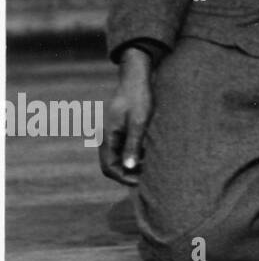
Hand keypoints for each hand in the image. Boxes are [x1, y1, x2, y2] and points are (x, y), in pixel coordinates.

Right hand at [100, 47, 153, 185]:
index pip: (109, 168)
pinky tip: (149, 155)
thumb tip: (129, 168)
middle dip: (127, 175)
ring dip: (131, 166)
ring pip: (118, 157)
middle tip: (147, 180)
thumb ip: (133, 144)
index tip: (141, 183)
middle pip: (112, 165)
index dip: (124, 178)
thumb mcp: (139, 121)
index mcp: (108, 136)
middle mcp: (107, 137)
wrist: (136, 77)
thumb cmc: (139, 97)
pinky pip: (123, 148)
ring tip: (150, 169)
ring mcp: (112, 133)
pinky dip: (133, 155)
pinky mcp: (120, 128)